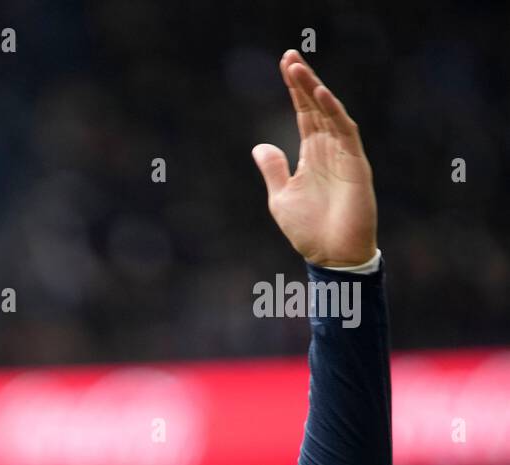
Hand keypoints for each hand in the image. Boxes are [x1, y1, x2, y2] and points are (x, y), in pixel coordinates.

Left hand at [252, 51, 376, 267]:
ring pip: (330, 114)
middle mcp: (329, 149)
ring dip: (315, 91)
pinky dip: (335, 112)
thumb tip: (259, 146)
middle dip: (303, 82)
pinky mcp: (356, 165)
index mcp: (312, 154)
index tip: (284, 65)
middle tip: (290, 56)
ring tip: (299, 69)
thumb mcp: (281, 197)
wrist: (331, 256)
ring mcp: (344, 155)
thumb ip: (274, 170)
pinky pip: (346, 132)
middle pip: (316, 107)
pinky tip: (322, 95)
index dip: (295, 90)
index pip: (304, 114)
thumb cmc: (308, 230)